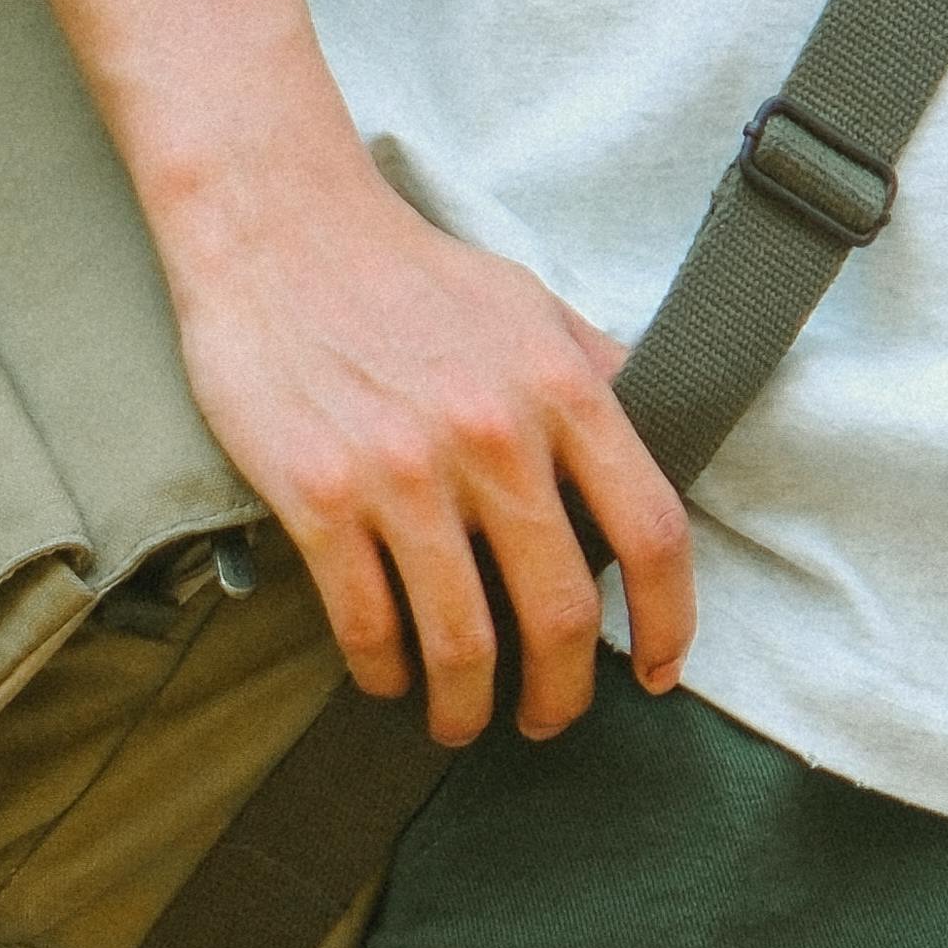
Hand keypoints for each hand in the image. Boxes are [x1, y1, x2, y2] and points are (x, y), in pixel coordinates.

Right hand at [160, 151, 691, 747]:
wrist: (278, 228)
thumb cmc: (407, 273)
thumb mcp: (529, 305)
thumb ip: (597, 375)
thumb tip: (664, 433)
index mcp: (561, 389)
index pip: (652, 531)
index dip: (669, 622)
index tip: (656, 670)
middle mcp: (493, 437)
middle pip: (559, 612)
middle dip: (560, 693)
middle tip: (547, 718)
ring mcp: (402, 472)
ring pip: (461, 640)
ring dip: (466, 705)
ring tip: (460, 719)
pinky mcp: (318, 496)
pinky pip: (366, 622)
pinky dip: (384, 670)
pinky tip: (388, 675)